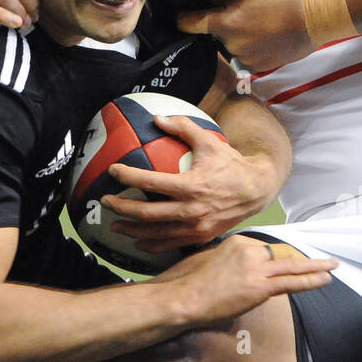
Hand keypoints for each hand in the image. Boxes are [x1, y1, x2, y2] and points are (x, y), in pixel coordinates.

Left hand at [103, 115, 279, 250]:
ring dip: (131, 229)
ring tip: (114, 224)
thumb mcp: (209, 141)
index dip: (128, 176)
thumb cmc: (231, 163)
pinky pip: (170, 243)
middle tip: (105, 201)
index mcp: (191, 186)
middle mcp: (191, 210)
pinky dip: (152, 243)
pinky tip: (138, 240)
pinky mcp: (200, 237)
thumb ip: (183, 127)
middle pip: (147, 213)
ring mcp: (196, 227)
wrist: (257, 190)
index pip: (150, 182)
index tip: (112, 171)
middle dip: (121, 208)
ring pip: (155, 232)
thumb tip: (156, 118)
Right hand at [153, 234, 335, 325]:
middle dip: (302, 257)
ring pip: (293, 265)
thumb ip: (225, 258)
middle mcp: (250, 250)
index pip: (265, 248)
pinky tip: (324, 278)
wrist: (183, 297)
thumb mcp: (207, 258)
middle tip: (323, 259)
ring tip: (332, 265)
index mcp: (237, 241)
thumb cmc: (188, 282)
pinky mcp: (260, 286)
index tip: (288, 259)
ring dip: (316, 266)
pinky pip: (292, 282)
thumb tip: (233, 267)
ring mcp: (256, 268)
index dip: (279, 257)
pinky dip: (311, 280)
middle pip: (282, 253)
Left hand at [177, 0, 311, 71]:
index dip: (183, 18)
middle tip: (241, 9)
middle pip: (214, 34)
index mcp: (225, 23)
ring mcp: (246, 59)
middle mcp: (231, 45)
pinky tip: (266, 33)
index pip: (190, 24)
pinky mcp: (260, 66)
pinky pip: (246, 55)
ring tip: (258, 20)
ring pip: (231, 45)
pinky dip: (251, 45)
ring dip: (237, 35)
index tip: (180, 16)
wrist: (316, 16)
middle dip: (221, 22)